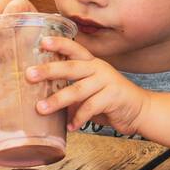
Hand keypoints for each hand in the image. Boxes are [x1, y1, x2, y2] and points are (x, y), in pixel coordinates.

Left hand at [27, 36, 150, 135]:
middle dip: (48, 70)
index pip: (74, 48)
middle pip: (70, 67)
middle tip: (29, 75)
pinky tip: (70, 127)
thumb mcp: (88, 90)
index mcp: (91, 63)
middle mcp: (98, 68)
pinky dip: (78, 119)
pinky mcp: (113, 97)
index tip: (41, 42)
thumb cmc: (109, 100)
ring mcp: (107, 82)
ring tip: (41, 109)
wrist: (140, 110)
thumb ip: (70, 90)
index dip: (58, 44)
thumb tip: (40, 98)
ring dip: (57, 100)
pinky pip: (90, 108)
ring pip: (77, 90)